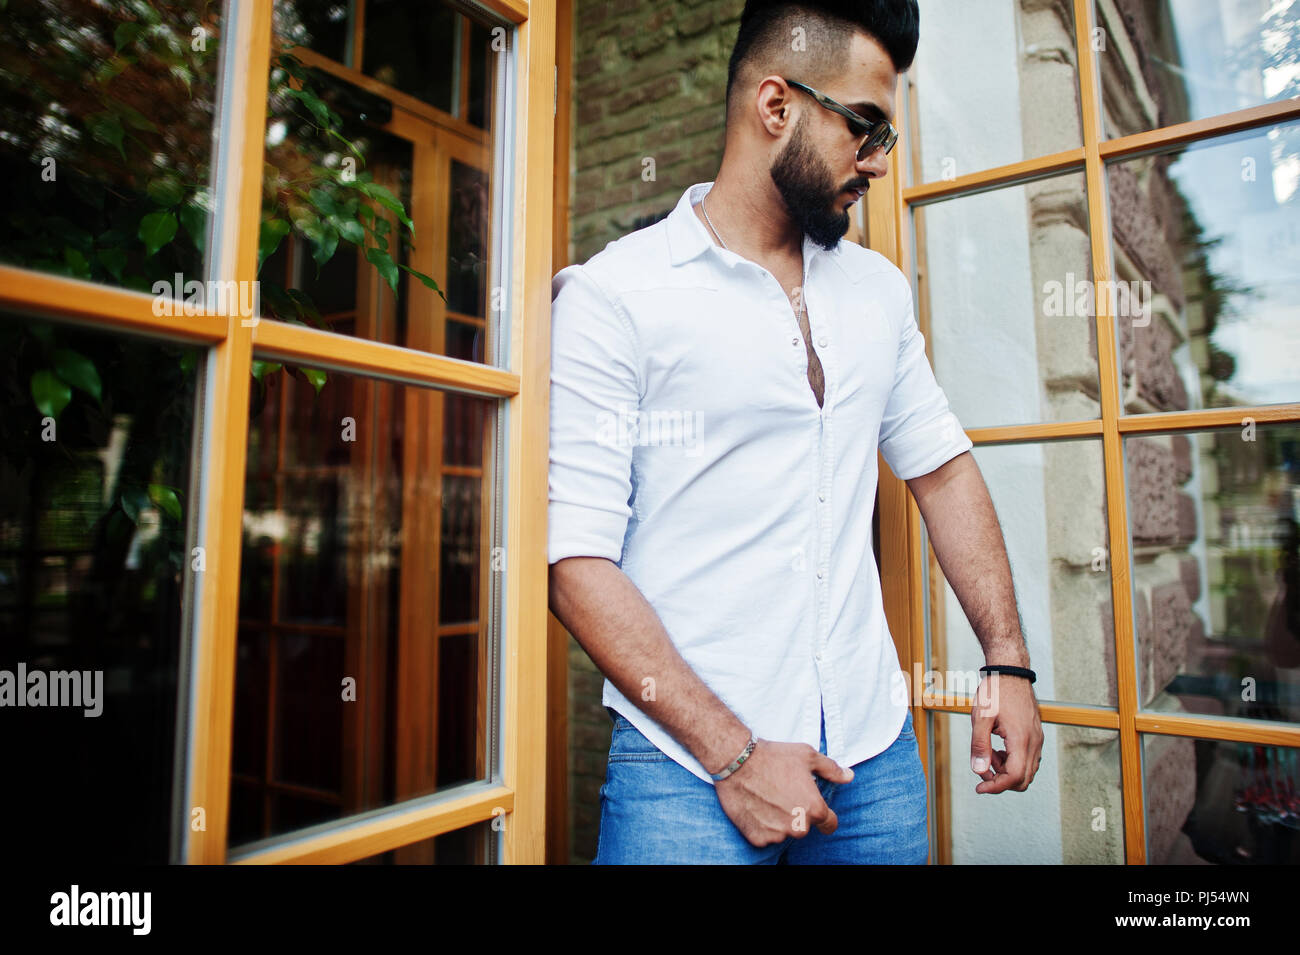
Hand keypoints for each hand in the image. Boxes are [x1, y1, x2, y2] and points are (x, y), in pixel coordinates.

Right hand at [714, 739, 854, 846]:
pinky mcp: (758, 838)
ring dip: (779, 821)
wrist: (737, 761)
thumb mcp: (807, 756)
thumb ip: (831, 769)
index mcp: (814, 809)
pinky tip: (756, 807)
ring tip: (767, 798)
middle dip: (797, 814)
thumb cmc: (774, 756)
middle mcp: (799, 826)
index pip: (830, 824)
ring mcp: (778, 834)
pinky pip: (765, 836)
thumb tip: (849, 776)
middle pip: (805, 827)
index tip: (813, 808)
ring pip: (784, 832)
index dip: (824, 816)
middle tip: (782, 794)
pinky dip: (762, 826)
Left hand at [970, 673, 1042, 792]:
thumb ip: (979, 745)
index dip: (995, 787)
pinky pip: (1028, 760)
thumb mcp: (981, 717)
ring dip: (1006, 771)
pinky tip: (998, 748)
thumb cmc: (995, 691)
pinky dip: (1013, 762)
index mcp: (1021, 740)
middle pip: (1023, 780)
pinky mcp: (1035, 736)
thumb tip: (979, 771)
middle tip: (982, 766)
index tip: (979, 788)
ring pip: (1027, 771)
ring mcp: (1037, 739)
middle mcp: (1034, 742)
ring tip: (989, 753)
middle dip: (1001, 781)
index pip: (1013, 777)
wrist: (1010, 672)